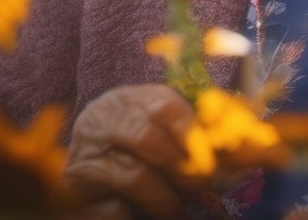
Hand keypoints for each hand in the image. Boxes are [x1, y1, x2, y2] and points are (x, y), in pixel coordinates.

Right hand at [62, 84, 204, 218]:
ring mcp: (83, 158)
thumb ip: (187, 132)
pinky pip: (114, 210)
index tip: (210, 154)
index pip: (163, 103)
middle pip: (146, 136)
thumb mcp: (153, 129)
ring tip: (176, 208)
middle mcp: (99, 122)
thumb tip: (234, 148)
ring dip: (165, 198)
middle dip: (180, 164)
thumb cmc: (129, 149)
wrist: (83, 175)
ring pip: (134, 176)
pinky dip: (135, 216)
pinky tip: (140, 215)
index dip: (191, 129)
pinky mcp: (73, 196)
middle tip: (200, 184)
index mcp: (125, 99)